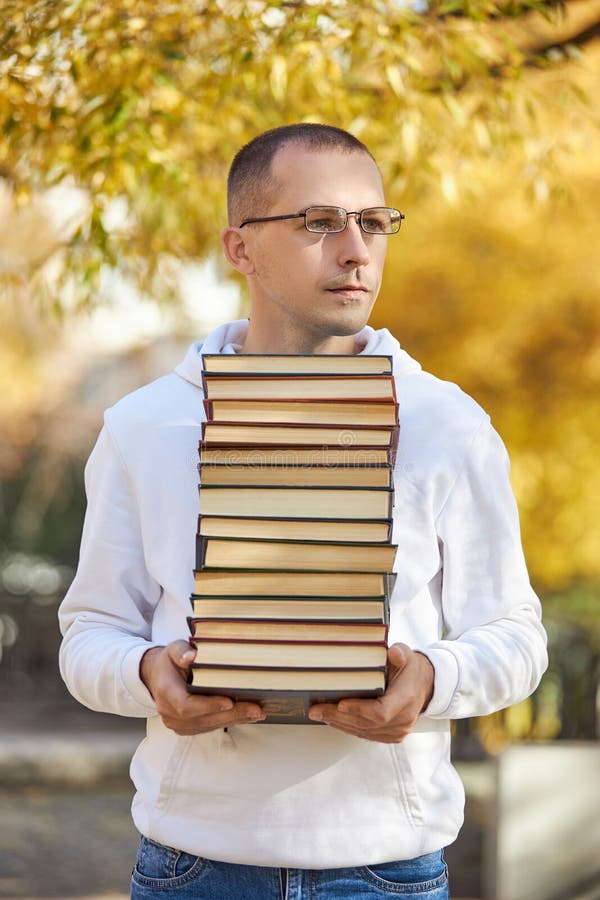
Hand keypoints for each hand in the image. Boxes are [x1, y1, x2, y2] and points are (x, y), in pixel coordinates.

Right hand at [140, 640, 265, 734]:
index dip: (209, 705)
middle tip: (256, 709)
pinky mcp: (187, 728)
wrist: (155, 677)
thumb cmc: (168, 662)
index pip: (187, 705)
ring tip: (257, 712)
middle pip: (203, 719)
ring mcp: (178, 724)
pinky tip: (246, 715)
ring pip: (208, 726)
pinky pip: (209, 727)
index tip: (230, 701)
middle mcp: (170, 712)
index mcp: (166, 692)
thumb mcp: (172, 649)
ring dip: (234, 720)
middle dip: (231, 715)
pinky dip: (228, 721)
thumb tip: (192, 656)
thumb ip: (181, 652)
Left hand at [308, 643, 434, 742]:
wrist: (425, 685)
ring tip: (320, 714)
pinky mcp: (392, 735)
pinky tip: (334, 720)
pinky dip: (349, 727)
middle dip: (339, 717)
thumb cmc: (411, 668)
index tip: (340, 704)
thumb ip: (399, 654)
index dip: (359, 710)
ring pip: (364, 732)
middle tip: (316, 710)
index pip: (380, 712)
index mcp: (406, 699)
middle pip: (367, 724)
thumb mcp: (407, 655)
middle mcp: (403, 719)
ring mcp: (398, 730)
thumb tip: (393, 652)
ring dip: (340, 724)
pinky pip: (367, 735)